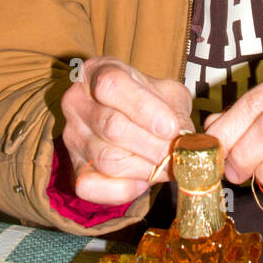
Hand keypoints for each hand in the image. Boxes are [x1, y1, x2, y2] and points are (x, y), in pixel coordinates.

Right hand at [61, 57, 195, 204]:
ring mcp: (72, 137)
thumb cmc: (150, 103)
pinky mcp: (74, 168)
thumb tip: (190, 137)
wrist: (127, 122)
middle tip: (178, 154)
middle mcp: (76, 102)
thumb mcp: (168, 94)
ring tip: (167, 166)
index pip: (112, 86)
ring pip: (107, 159)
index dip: (143, 108)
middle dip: (153, 145)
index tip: (171, 128)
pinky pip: (93, 187)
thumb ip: (179, 111)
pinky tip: (143, 182)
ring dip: (145, 168)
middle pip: (111, 127)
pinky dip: (123, 190)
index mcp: (98, 72)